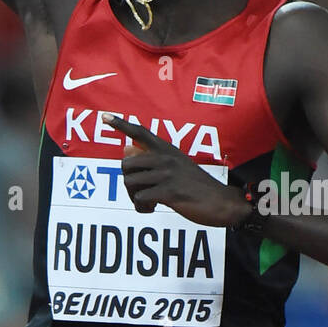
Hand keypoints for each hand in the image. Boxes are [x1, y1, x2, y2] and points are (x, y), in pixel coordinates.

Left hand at [108, 115, 241, 225]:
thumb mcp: (178, 165)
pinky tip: (151, 209)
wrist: (222, 202)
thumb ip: (154, 158)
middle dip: (128, 182)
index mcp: (167, 150)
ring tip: (147, 203)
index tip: (104, 117)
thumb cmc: (197, 185)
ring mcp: (166, 174)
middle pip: (126, 165)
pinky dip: (141, 208)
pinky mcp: (169, 192)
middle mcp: (165, 158)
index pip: (140, 133)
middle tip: (141, 193)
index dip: (121, 124)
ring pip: (130, 183)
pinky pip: (140, 199)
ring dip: (134, 197)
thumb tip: (126, 150)